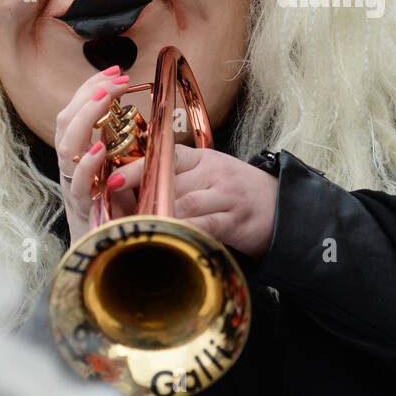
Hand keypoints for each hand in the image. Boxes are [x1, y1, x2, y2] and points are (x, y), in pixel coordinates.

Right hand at [53, 65, 130, 244]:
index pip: (76, 110)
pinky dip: (87, 165)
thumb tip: (133, 113)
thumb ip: (122, 145)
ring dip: (85, 118)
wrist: (107, 252)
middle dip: (89, 95)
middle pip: (66, 121)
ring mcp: (74, 186)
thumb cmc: (118, 209)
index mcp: (80, 152)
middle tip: (118, 79)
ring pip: (65, 146)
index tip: (116, 69)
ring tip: (106, 98)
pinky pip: (78, 184)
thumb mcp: (122, 169)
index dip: (92, 87)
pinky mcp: (82, 209)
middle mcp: (71, 166)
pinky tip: (99, 149)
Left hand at [96, 144, 278, 259]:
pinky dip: (184, 231)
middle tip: (116, 212)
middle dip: (142, 199)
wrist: (282, 207)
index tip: (113, 179)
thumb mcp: (209, 174)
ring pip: (186, 203)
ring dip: (159, 216)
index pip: (168, 156)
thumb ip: (178, 178)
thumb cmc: (236, 193)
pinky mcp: (236, 220)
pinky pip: (205, 225)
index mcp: (204, 159)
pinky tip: (167, 238)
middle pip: (172, 182)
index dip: (139, 167)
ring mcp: (226, 196)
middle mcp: (215, 173)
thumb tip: (132, 191)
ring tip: (135, 227)